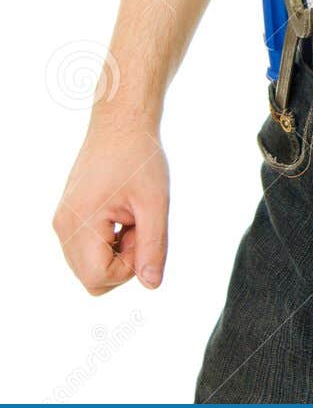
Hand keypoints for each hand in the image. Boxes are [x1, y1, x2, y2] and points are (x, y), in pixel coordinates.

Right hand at [52, 109, 169, 295]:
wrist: (121, 123)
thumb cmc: (138, 155)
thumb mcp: (155, 202)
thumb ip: (153, 246)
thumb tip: (151, 284)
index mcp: (80, 222)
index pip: (100, 278)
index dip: (130, 267)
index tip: (144, 235)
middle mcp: (64, 227)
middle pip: (93, 279)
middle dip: (124, 262)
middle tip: (140, 226)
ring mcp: (63, 222)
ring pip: (90, 266)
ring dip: (117, 252)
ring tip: (132, 217)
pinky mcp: (69, 217)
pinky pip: (87, 250)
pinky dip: (109, 242)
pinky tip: (123, 215)